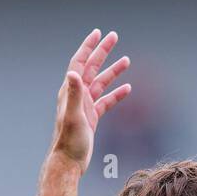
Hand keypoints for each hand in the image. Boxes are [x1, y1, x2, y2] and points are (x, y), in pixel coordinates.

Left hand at [51, 28, 131, 170]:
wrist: (69, 162)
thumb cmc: (69, 141)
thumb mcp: (73, 116)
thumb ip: (74, 94)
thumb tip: (73, 73)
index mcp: (70, 91)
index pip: (79, 62)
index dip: (88, 46)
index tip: (98, 33)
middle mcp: (77, 95)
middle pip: (91, 68)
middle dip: (103, 52)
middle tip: (114, 36)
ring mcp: (85, 106)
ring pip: (101, 83)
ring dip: (113, 71)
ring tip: (127, 60)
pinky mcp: (92, 118)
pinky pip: (106, 101)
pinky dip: (116, 94)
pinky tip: (127, 89)